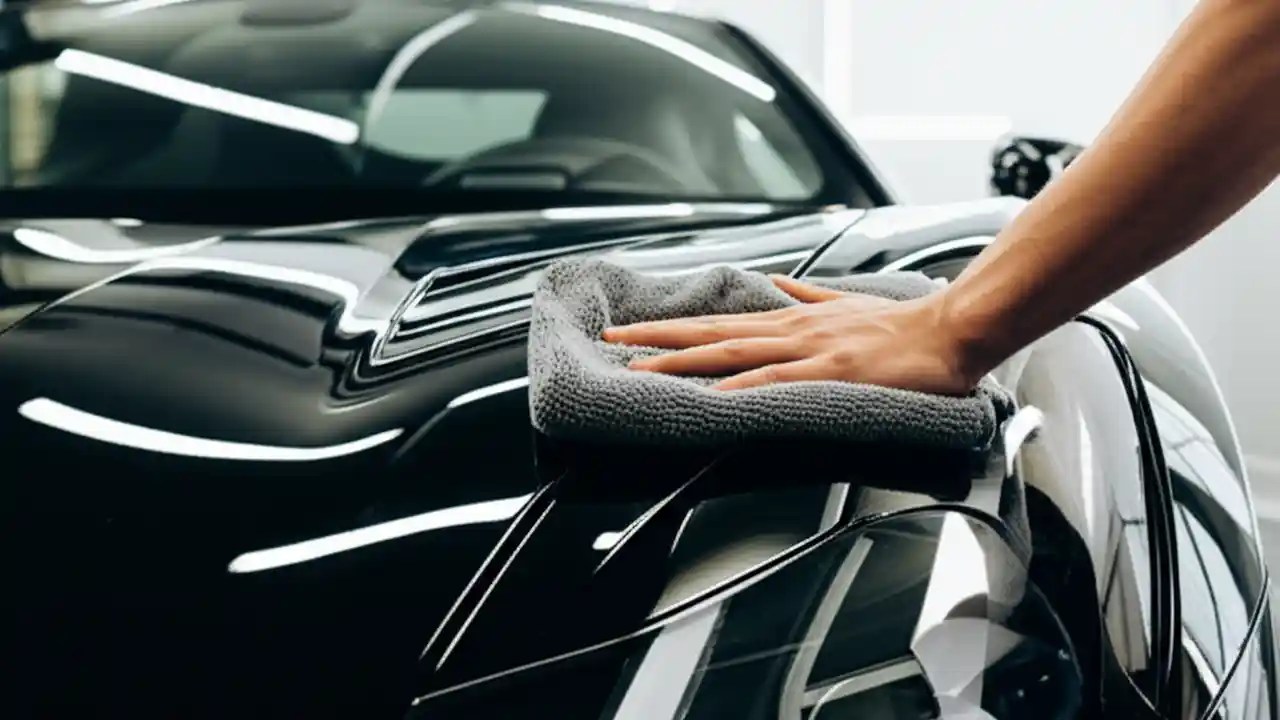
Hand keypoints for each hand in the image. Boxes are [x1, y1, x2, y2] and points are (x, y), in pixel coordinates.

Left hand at [602, 275, 978, 393]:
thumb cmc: (905, 326)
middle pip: (712, 332)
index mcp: (793, 319)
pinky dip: (743, 386)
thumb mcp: (846, 303)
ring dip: (684, 359)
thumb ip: (808, 296)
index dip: (673, 326)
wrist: (951, 330)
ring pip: (733, 353)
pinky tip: (714, 394)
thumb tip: (777, 282)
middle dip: (658, 337)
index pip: (720, 323)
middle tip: (613, 339)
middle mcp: (792, 330)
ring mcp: (810, 349)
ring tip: (641, 367)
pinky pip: (780, 379)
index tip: (634, 330)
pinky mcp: (835, 370)